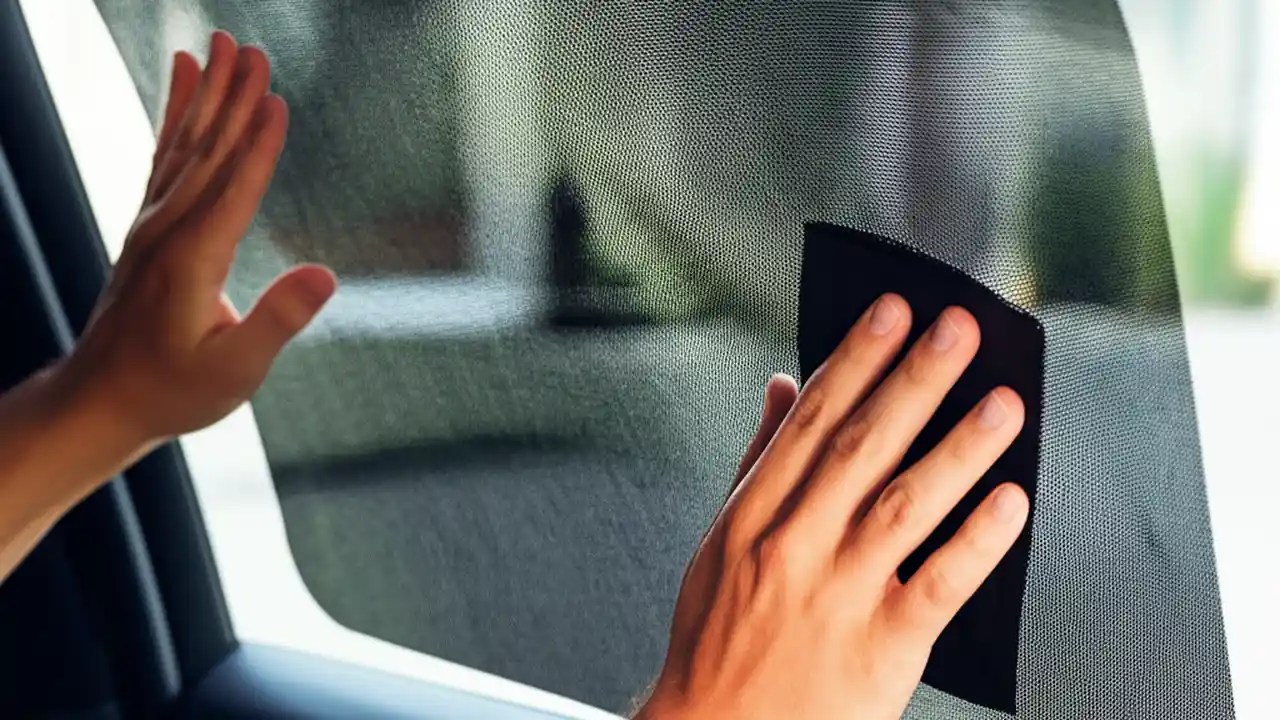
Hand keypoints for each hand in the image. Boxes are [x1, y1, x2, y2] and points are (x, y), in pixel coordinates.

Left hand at [63, 31, 333, 446]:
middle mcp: (168, 230)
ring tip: (221, 46)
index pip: (233, 191)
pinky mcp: (149, 224)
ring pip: (184, 143)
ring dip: (206, 93)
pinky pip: (166, 153)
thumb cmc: (175, 390)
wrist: (102, 398)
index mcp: (193, 260)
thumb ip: (278, 320)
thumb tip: (327, 275)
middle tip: (252, 50)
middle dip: (232, 99)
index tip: (277, 100)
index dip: (258, 147)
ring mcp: (152, 223)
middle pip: (207, 150)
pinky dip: (177, 113)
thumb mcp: (236, 371)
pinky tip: (184, 79)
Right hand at [636, 295, 1029, 719]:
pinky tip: (1011, 500)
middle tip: (957, 330)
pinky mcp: (881, 649)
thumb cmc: (718, 641)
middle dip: (913, 381)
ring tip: (1001, 404)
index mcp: (752, 518)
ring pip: (905, 505)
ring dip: (958, 448)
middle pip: (861, 448)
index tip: (891, 313)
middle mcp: (794, 548)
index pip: (810, 422)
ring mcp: (838, 598)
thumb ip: (757, 461)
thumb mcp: (718, 544)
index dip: (854, 360)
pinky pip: (939, 585)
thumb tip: (780, 387)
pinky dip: (977, 540)